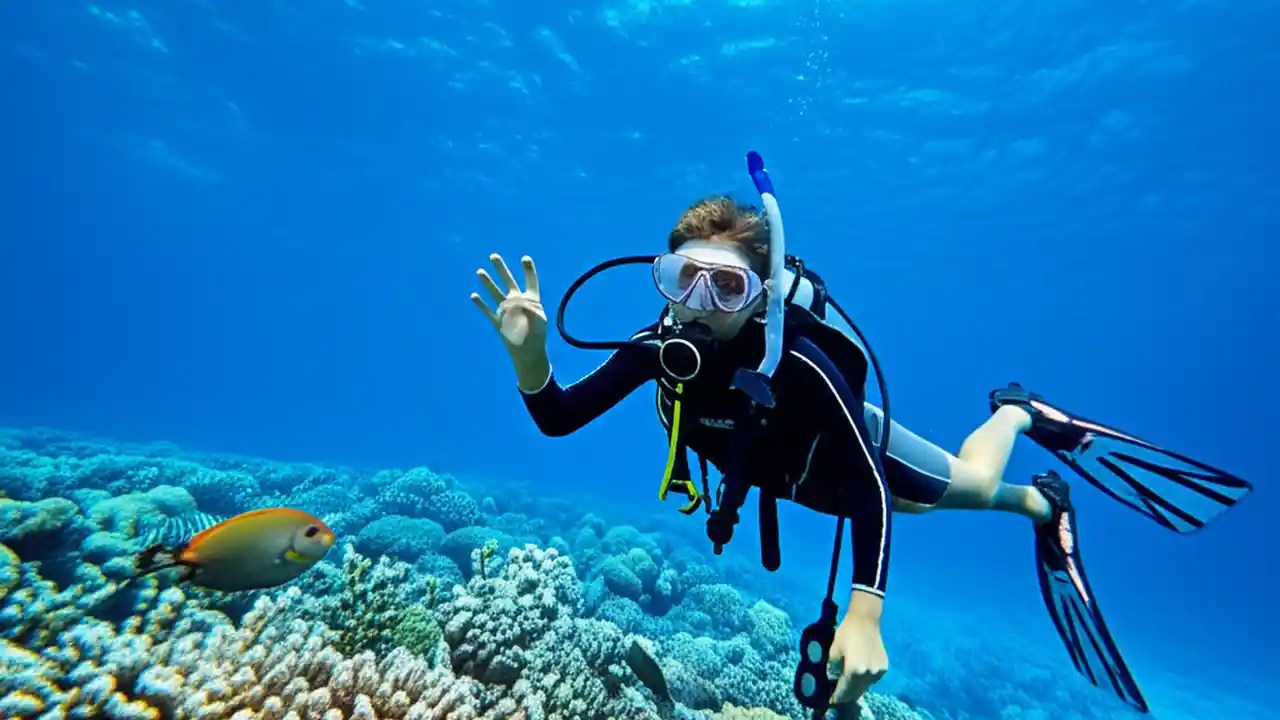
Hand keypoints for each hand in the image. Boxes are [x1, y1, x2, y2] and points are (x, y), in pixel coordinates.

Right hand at [471, 253, 550, 390]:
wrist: (528, 352)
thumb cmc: (537, 336)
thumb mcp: (538, 322)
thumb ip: (529, 310)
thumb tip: (515, 303)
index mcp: (531, 300)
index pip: (529, 281)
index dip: (528, 270)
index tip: (525, 258)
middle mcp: (517, 302)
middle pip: (508, 281)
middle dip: (501, 269)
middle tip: (493, 255)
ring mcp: (506, 311)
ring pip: (494, 293)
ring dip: (487, 282)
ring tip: (479, 270)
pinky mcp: (498, 322)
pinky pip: (487, 311)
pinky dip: (480, 304)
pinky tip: (473, 296)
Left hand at [828, 612, 888, 707]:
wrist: (865, 620)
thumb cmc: (846, 633)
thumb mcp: (833, 650)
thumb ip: (832, 668)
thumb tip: (832, 678)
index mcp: (854, 670)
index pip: (844, 691)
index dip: (836, 697)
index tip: (830, 700)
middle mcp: (868, 674)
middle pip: (855, 692)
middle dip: (846, 695)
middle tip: (838, 694)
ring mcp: (877, 672)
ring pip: (864, 687)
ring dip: (856, 688)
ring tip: (847, 685)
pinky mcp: (884, 668)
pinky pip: (872, 679)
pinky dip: (864, 680)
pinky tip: (859, 674)